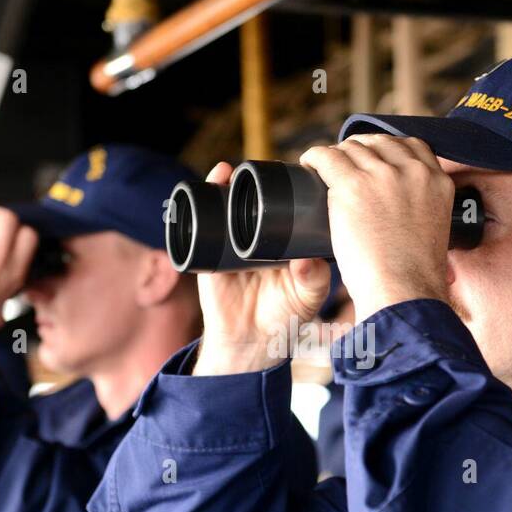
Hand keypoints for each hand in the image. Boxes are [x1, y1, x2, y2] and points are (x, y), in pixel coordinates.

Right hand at [193, 162, 331, 374]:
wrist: (250, 342)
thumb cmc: (285, 318)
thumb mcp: (307, 299)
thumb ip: (314, 280)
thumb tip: (308, 260)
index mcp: (285, 242)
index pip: (284, 206)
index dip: (285, 186)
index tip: (287, 171)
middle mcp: (257, 237)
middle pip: (252, 200)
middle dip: (249, 180)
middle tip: (251, 169)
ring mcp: (231, 243)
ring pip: (225, 207)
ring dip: (221, 185)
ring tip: (225, 172)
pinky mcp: (208, 254)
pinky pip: (200, 227)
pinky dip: (197, 206)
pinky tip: (203, 194)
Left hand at [298, 134, 453, 323]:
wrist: (404, 292)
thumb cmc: (415, 279)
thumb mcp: (435, 233)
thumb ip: (424, 215)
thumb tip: (405, 218)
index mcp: (437, 181)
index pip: (411, 146)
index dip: (386, 150)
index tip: (372, 161)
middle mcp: (413, 171)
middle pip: (379, 143)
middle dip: (359, 150)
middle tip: (343, 166)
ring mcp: (382, 175)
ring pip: (351, 149)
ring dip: (336, 155)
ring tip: (323, 169)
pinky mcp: (352, 185)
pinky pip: (326, 158)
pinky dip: (314, 157)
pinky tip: (309, 163)